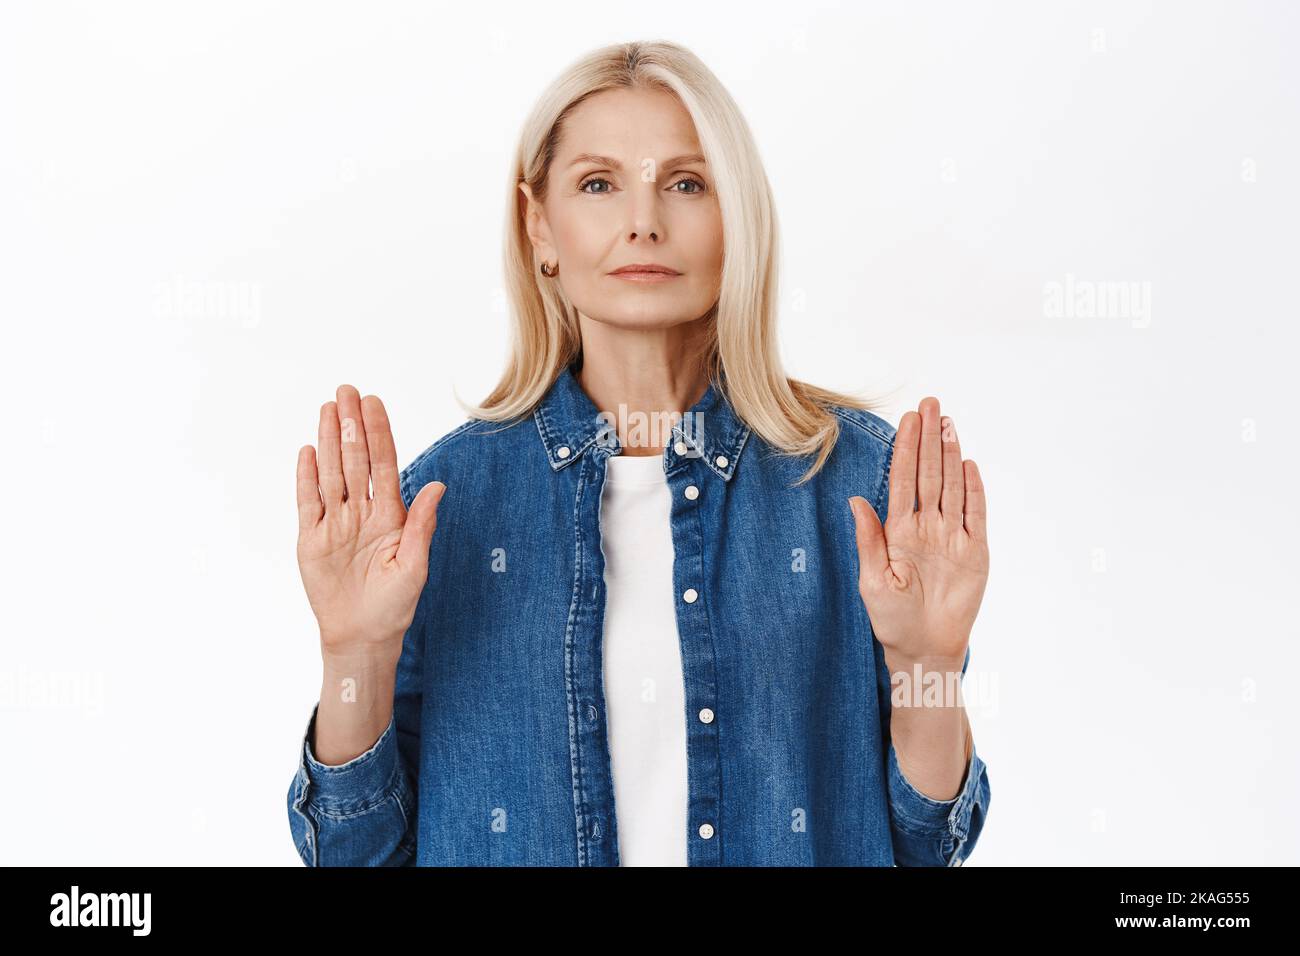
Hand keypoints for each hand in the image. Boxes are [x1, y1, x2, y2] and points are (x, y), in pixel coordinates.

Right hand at [296, 384, 445, 659]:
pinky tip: (309, 450)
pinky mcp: (310, 539)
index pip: (384, 465)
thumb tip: (437, 485)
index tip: (374, 403)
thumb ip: (422, 525)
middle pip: (355, 461)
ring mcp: (335, 523)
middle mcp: (362, 513)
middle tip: (346, 391)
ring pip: (332, 473)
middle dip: (352, 425)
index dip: (379, 433)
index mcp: (391, 517)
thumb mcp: (414, 566)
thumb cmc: (394, 606)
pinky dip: (307, 476)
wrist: (361, 637)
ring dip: (329, 440)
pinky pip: (308, 501)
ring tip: (327, 408)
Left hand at [849, 397, 987, 667]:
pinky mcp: (976, 552)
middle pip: (929, 474)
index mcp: (899, 530)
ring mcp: (952, 537)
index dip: (905, 449)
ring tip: (948, 424)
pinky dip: (974, 490)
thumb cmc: (892, 619)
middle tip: (931, 404)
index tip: (907, 419)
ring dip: (950, 455)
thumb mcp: (873, 580)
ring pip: (952, 487)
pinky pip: (976, 514)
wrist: (924, 649)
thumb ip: (869, 539)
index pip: (903, 480)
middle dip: (929, 439)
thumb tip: (855, 500)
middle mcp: (926, 527)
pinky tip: (968, 465)